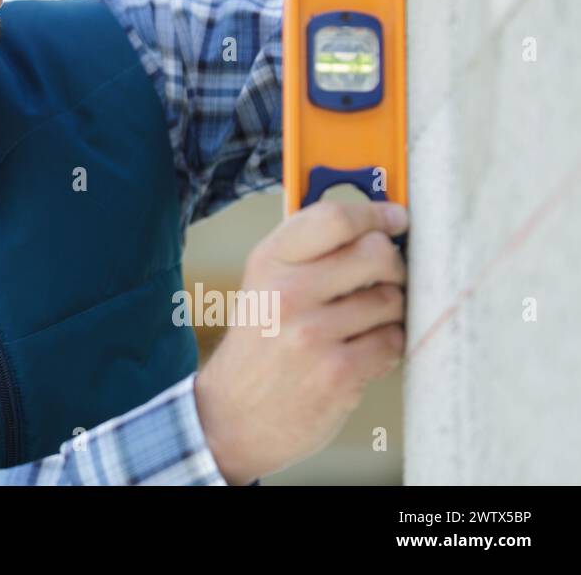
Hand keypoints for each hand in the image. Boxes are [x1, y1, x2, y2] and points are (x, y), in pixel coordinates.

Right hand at [193, 199, 408, 484]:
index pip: (334, 217)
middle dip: (392, 265)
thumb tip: (374, 221)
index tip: (395, 218)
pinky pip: (392, 341)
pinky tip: (361, 352)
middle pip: (376, 252)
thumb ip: (309, 251)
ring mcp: (312, 334)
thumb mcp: (265, 285)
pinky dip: (386, 347)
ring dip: (389, 312)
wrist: (232, 416)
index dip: (375, 213)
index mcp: (268, 261)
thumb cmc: (259, 344)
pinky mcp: (338, 373)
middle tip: (385, 278)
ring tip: (363, 324)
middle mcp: (288, 292)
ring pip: (391, 299)